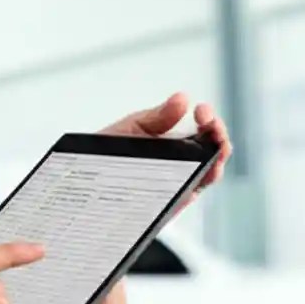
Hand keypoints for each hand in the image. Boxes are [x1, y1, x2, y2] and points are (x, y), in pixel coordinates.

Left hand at [101, 92, 232, 210]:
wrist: (84, 181)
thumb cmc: (105, 154)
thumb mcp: (131, 128)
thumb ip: (157, 117)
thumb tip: (182, 99)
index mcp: (175, 140)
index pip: (203, 128)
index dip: (209, 119)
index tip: (201, 113)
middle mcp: (182, 162)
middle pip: (214, 151)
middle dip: (220, 137)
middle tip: (211, 127)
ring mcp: (179, 183)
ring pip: (209, 173)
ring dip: (217, 160)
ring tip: (215, 149)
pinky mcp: (171, 204)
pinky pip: (190, 195)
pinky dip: (199, 183)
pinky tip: (198, 173)